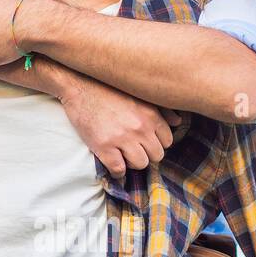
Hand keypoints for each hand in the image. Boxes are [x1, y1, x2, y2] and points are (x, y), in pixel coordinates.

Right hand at [57, 72, 181, 177]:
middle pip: (156, 155)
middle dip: (146, 153)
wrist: (78, 85)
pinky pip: (118, 169)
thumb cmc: (108, 88)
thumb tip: (177, 122)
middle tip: (133, 148)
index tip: (145, 141)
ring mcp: (122, 138)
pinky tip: (112, 164)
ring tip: (122, 154)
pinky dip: (116, 171)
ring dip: (132, 162)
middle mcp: (140, 127)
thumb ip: (161, 108)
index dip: (155, 142)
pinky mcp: (103, 146)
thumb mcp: (138, 94)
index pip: (167, 141)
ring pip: (140, 164)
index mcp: (150, 115)